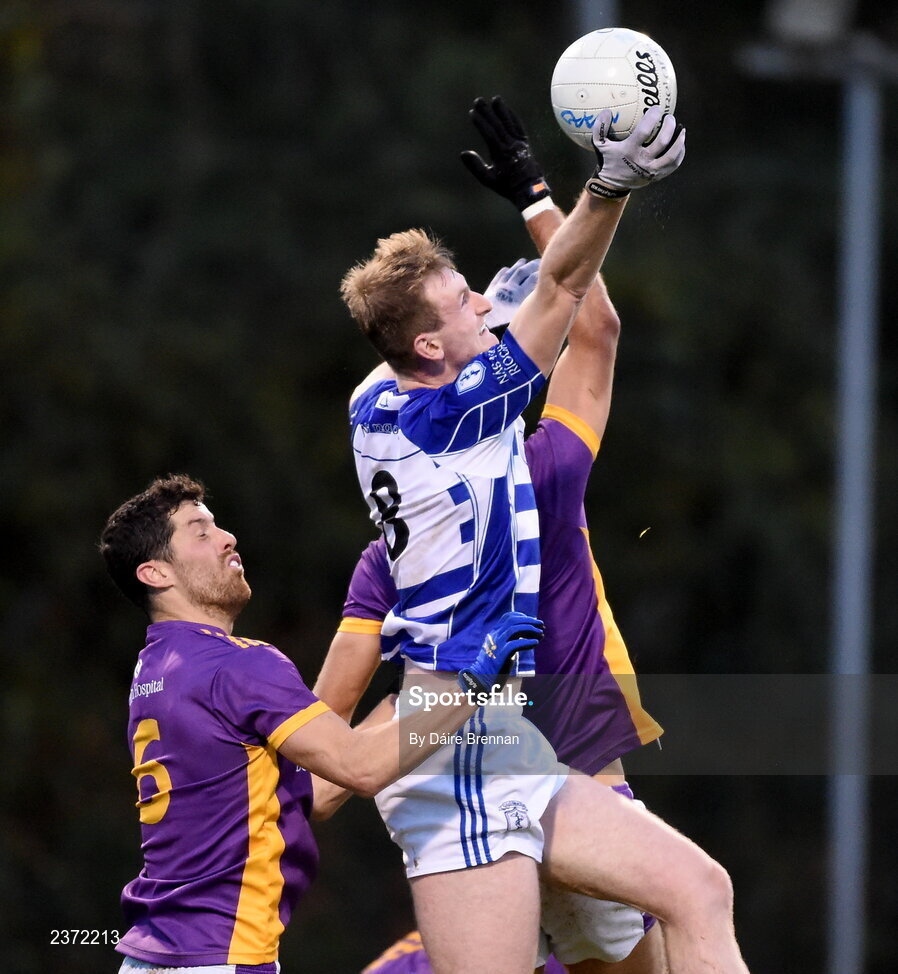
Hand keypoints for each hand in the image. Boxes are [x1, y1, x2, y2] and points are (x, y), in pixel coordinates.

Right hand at [458, 611, 544, 694]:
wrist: (481, 679)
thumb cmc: (493, 665)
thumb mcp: (500, 648)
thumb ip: (509, 640)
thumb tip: (526, 635)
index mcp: (494, 633)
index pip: (508, 617)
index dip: (523, 617)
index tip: (533, 622)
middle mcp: (494, 636)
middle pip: (513, 621)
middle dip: (529, 621)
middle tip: (542, 625)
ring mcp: (497, 645)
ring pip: (514, 629)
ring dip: (530, 629)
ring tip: (541, 634)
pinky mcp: (501, 655)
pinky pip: (515, 644)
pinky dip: (527, 642)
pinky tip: (536, 643)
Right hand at [460, 96, 551, 211]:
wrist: (529, 189)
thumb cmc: (506, 186)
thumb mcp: (488, 179)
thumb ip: (476, 166)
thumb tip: (463, 153)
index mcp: (501, 154)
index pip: (489, 134)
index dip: (480, 122)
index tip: (472, 113)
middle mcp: (511, 145)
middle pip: (498, 125)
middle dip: (487, 112)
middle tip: (478, 100)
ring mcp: (519, 143)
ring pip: (509, 123)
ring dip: (502, 110)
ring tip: (495, 99)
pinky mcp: (525, 142)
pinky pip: (518, 126)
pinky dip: (513, 117)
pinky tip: (507, 110)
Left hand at [483, 257, 540, 327]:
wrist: (487, 325)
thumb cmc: (505, 325)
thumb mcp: (522, 316)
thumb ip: (530, 306)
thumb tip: (538, 300)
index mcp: (520, 294)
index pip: (533, 278)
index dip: (539, 273)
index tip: (545, 270)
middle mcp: (511, 287)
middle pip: (522, 271)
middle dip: (531, 265)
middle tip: (537, 262)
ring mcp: (500, 286)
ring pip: (511, 272)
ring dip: (517, 265)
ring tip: (523, 262)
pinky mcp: (491, 289)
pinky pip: (498, 277)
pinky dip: (503, 272)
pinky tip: (506, 269)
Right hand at [586, 107, 685, 199]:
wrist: (612, 184)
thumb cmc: (608, 160)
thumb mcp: (600, 145)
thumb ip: (599, 128)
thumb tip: (607, 111)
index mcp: (629, 151)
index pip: (645, 131)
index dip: (653, 117)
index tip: (657, 109)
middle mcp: (642, 161)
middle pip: (662, 141)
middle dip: (669, 126)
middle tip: (670, 117)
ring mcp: (651, 170)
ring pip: (672, 155)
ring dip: (679, 141)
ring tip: (681, 129)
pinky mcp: (656, 176)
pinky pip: (673, 165)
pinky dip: (679, 153)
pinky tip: (680, 144)